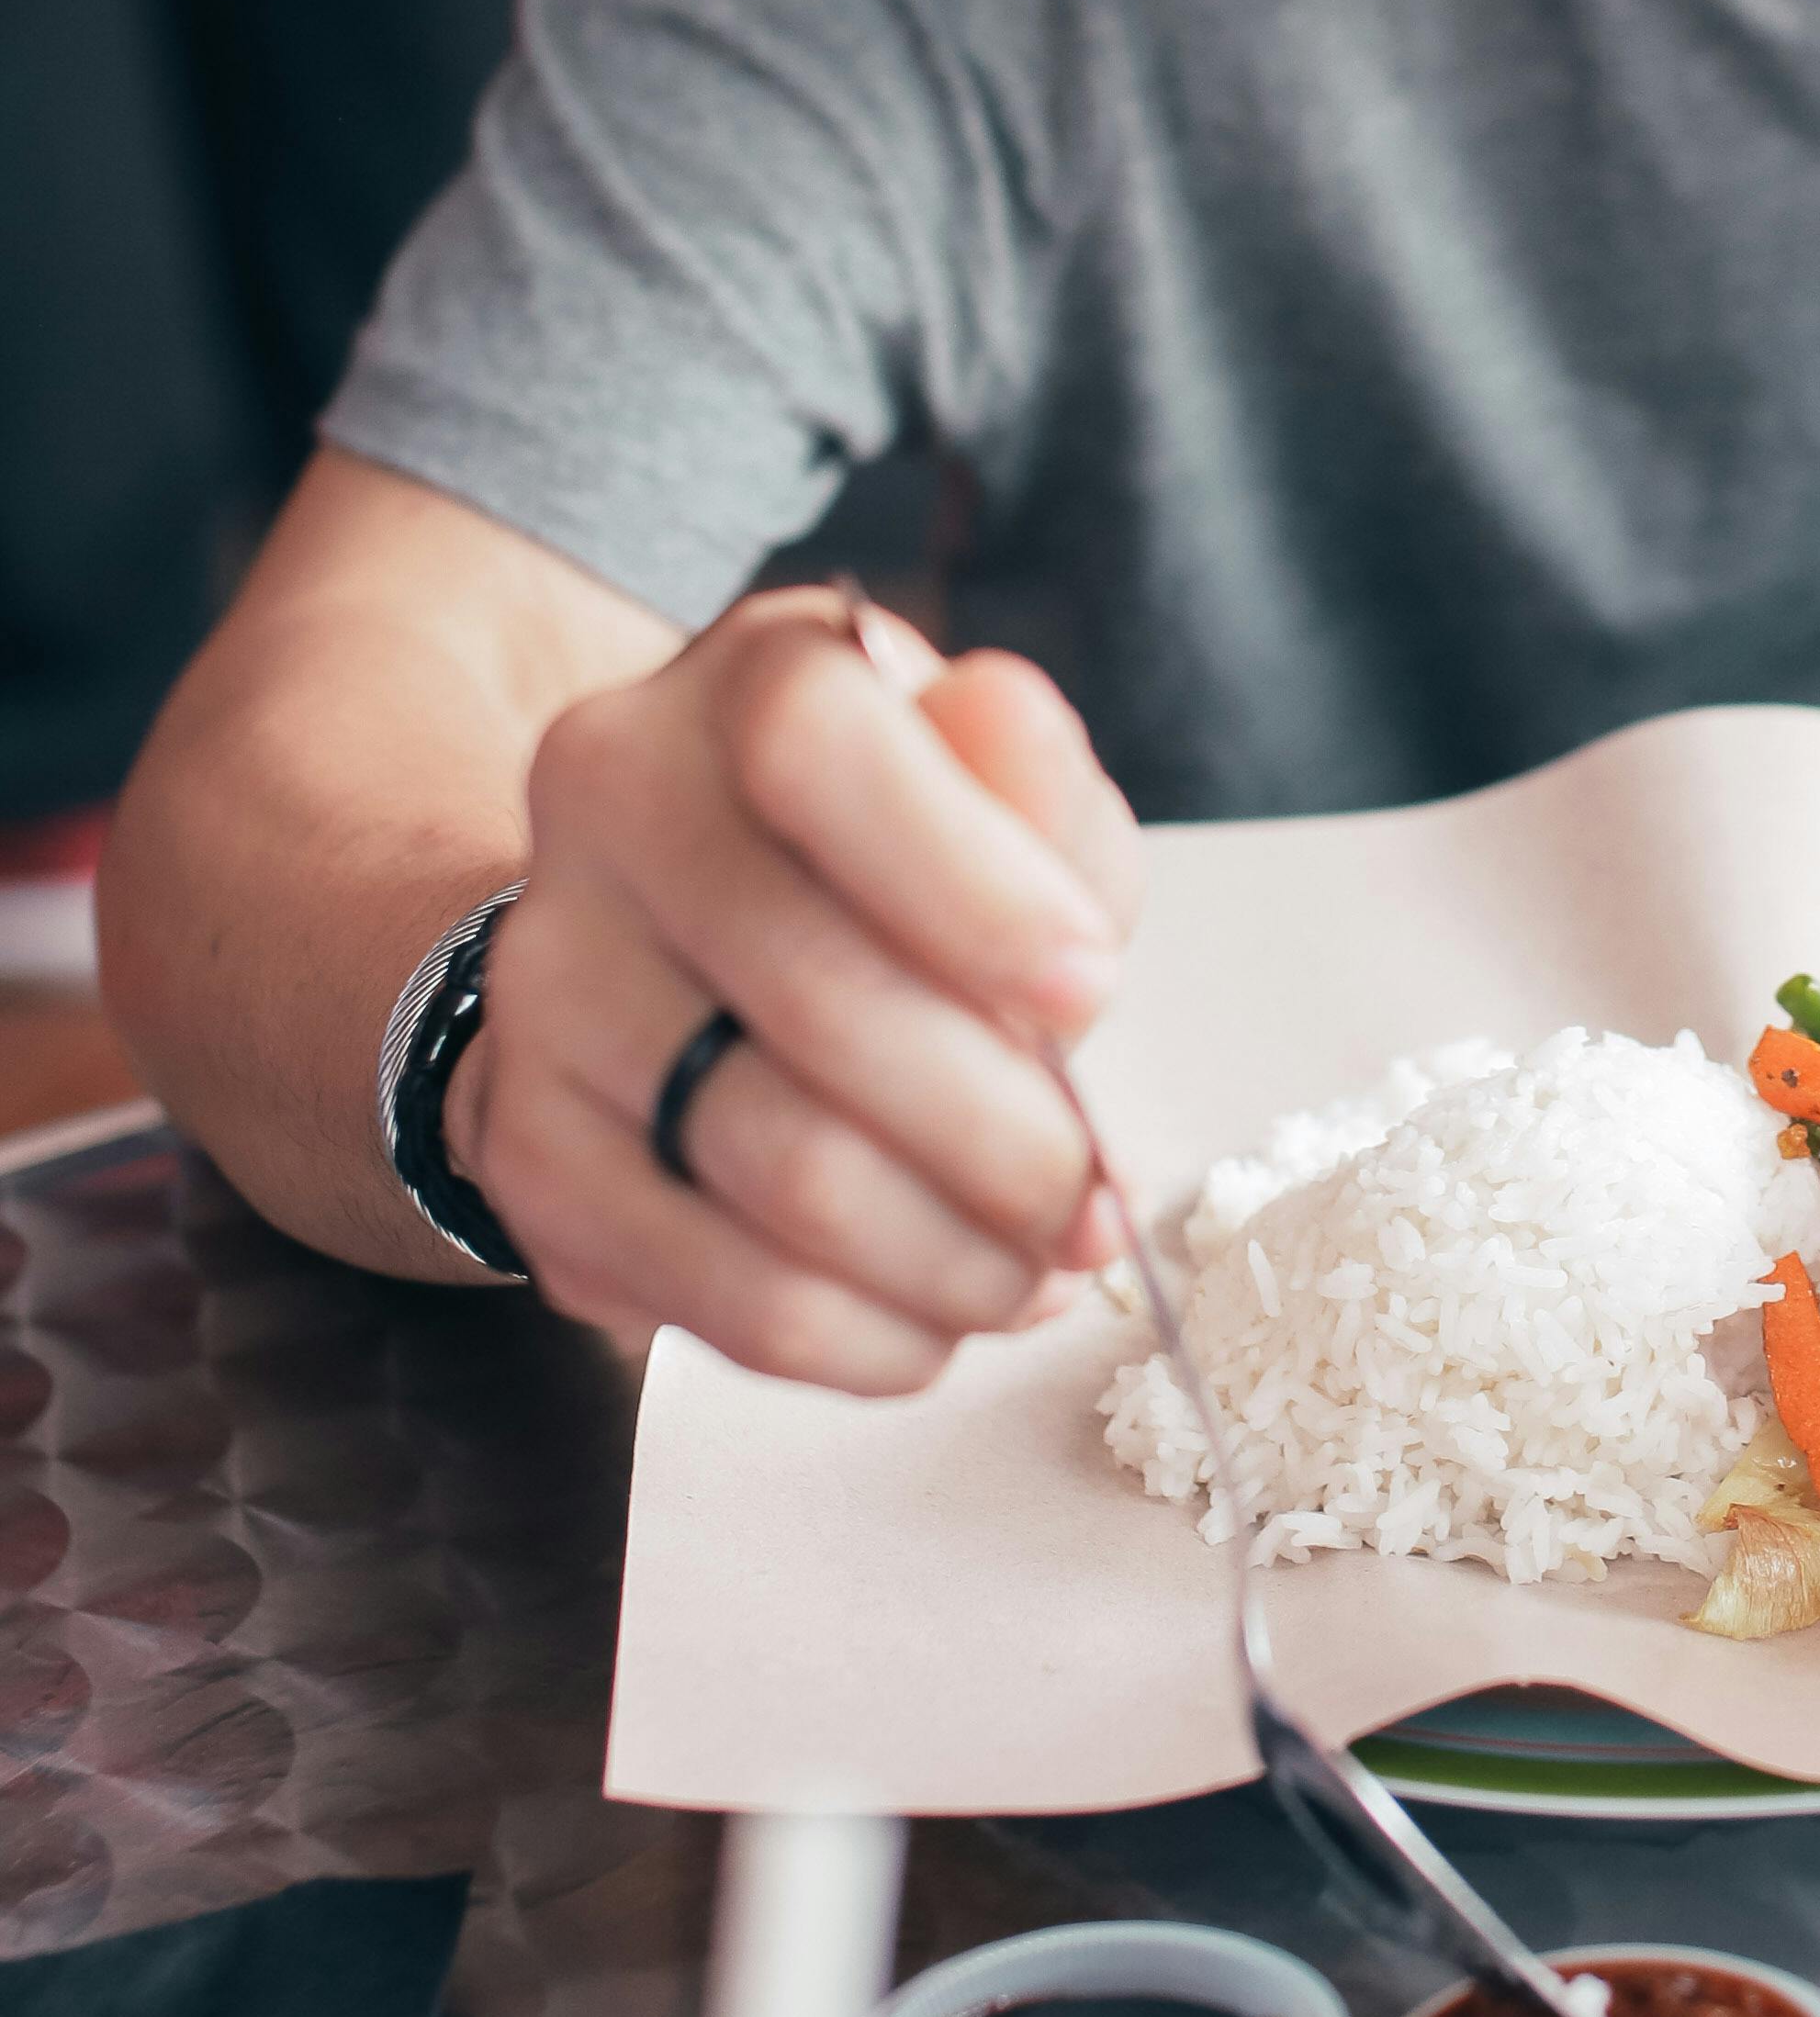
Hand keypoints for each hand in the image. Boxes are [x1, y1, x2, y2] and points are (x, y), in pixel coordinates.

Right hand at [451, 588, 1144, 1388]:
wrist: (691, 939)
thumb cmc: (895, 865)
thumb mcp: (1003, 797)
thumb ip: (1033, 788)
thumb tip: (1009, 730)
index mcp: (747, 682)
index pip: (816, 752)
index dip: (967, 883)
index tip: (1087, 989)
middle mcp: (610, 805)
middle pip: (816, 996)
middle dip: (1006, 1136)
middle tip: (1096, 1201)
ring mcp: (546, 980)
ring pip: (773, 1167)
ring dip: (949, 1256)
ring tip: (1038, 1271)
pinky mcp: (525, 1147)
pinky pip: (710, 1292)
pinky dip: (859, 1335)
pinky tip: (937, 1319)